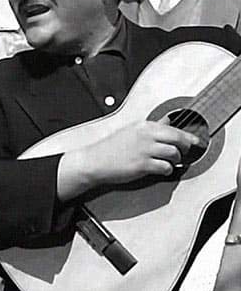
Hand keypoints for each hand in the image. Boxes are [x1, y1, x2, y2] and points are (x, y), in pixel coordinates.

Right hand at [58, 117, 198, 200]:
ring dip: (176, 159)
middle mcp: (145, 136)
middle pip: (177, 139)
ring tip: (171, 162)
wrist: (94, 161)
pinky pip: (165, 167)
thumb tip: (166, 121)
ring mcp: (144, 150)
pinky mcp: (142, 165)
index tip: (195, 141)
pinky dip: (167, 169)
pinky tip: (162, 169)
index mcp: (143, 126)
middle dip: (185, 147)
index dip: (188, 136)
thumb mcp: (131, 131)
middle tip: (184, 152)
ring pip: (174, 153)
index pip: (173, 128)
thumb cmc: (111, 148)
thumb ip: (151, 127)